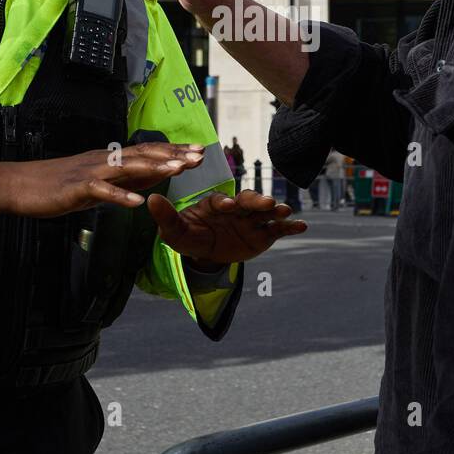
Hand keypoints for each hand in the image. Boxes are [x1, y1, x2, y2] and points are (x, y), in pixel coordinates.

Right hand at [4, 142, 207, 219]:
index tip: (198, 151)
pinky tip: (136, 203)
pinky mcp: (76, 188)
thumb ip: (123, 180)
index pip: (147, 152)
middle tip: (199, 155)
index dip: (174, 151)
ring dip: (153, 168)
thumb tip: (151, 178)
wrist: (19, 184)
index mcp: (109, 160)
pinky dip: (119, 196)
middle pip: (143, 154)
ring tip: (177, 170)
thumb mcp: (97, 182)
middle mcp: (103, 160)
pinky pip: (101, 192)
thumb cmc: (57, 185)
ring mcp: (90, 172)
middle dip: (172, 155)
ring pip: (126, 168)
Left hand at [146, 189, 306, 264]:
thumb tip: (150, 200)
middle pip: (249, 202)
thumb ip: (166, 217)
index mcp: (215, 205)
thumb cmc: (189, 237)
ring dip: (276, 210)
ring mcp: (252, 221)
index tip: (229, 206)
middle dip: (257, 201)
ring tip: (285, 210)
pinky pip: (278, 230)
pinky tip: (303, 226)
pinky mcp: (264, 235)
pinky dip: (291, 227)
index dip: (226, 203)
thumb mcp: (175, 232)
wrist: (206, 253)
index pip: (222, 201)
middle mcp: (237, 209)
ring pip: (266, 213)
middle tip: (267, 203)